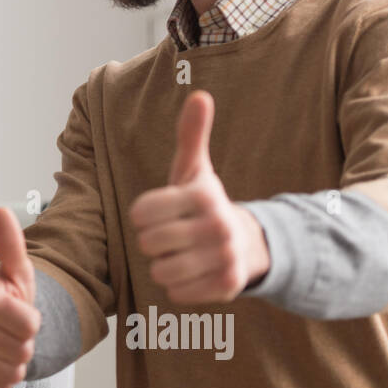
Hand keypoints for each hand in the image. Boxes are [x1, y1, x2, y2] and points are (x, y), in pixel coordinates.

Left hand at [129, 90, 269, 303]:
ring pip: (160, 271)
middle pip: (148, 243)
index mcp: (202, 195)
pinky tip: (195, 272)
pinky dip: (179, 286)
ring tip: (182, 254)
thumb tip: (199, 94)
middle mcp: (217, 225)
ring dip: (164, 265)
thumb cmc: (204, 204)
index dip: (143, 215)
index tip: (160, 212)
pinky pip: (175, 293)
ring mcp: (224, 257)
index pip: (140, 212)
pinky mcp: (226, 286)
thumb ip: (191, 134)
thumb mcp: (195, 169)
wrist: (247, 244)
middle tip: (173, 236)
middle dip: (153, 241)